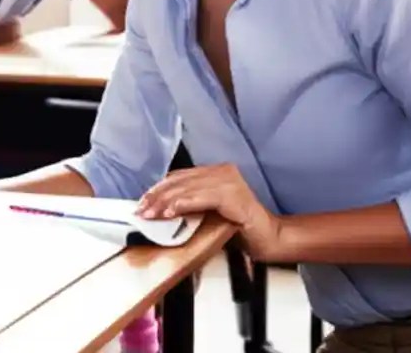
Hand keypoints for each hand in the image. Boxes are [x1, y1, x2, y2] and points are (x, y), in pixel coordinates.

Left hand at [137, 163, 282, 260]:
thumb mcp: (208, 212)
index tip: (142, 203)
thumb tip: (159, 208)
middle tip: (141, 210)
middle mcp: (221, 171)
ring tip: (150, 214)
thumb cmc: (239, 228)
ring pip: (187, 188)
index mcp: (215, 172)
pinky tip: (169, 211)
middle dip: (157, 196)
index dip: (158, 189)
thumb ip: (190, 204)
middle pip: (180, 181)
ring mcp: (228, 181)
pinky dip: (183, 204)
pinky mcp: (233, 195)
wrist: (269, 239)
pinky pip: (201, 198)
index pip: (178, 177)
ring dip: (165, 202)